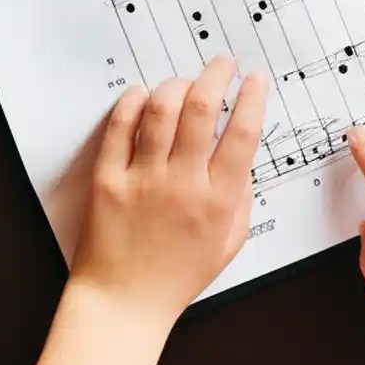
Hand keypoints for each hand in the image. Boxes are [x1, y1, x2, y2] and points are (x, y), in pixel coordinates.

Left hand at [68, 55, 267, 324]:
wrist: (124, 302)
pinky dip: (132, 102)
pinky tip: (142, 94)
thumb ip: (241, 197)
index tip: (256, 78)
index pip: (242, 133)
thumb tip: (244, 154)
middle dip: (217, 74)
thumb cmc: (177, 276)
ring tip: (184, 80)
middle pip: (202, 110)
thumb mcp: (229, 242)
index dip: (253, 97)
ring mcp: (143, 180)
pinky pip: (120, 129)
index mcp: (217, 200)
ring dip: (177, 84)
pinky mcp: (109, 181)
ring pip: (161, 110)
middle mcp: (182, 184)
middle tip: (223, 62)